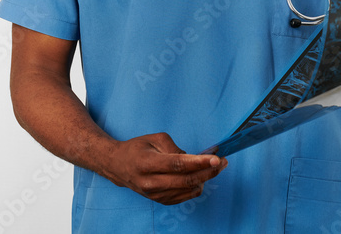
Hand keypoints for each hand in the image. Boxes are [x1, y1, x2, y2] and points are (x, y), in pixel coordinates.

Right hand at [105, 132, 226, 204]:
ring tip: (215, 167)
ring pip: (187, 190)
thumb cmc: (137, 149)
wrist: (118, 166)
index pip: (177, 164)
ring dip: (205, 179)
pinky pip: (184, 196)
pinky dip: (196, 187)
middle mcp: (150, 182)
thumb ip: (175, 148)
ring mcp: (155, 195)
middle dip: (208, 172)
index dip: (198, 162)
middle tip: (223, 162)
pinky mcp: (160, 201)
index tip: (216, 158)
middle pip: (186, 180)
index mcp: (147, 163)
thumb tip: (194, 159)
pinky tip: (201, 176)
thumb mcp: (154, 139)